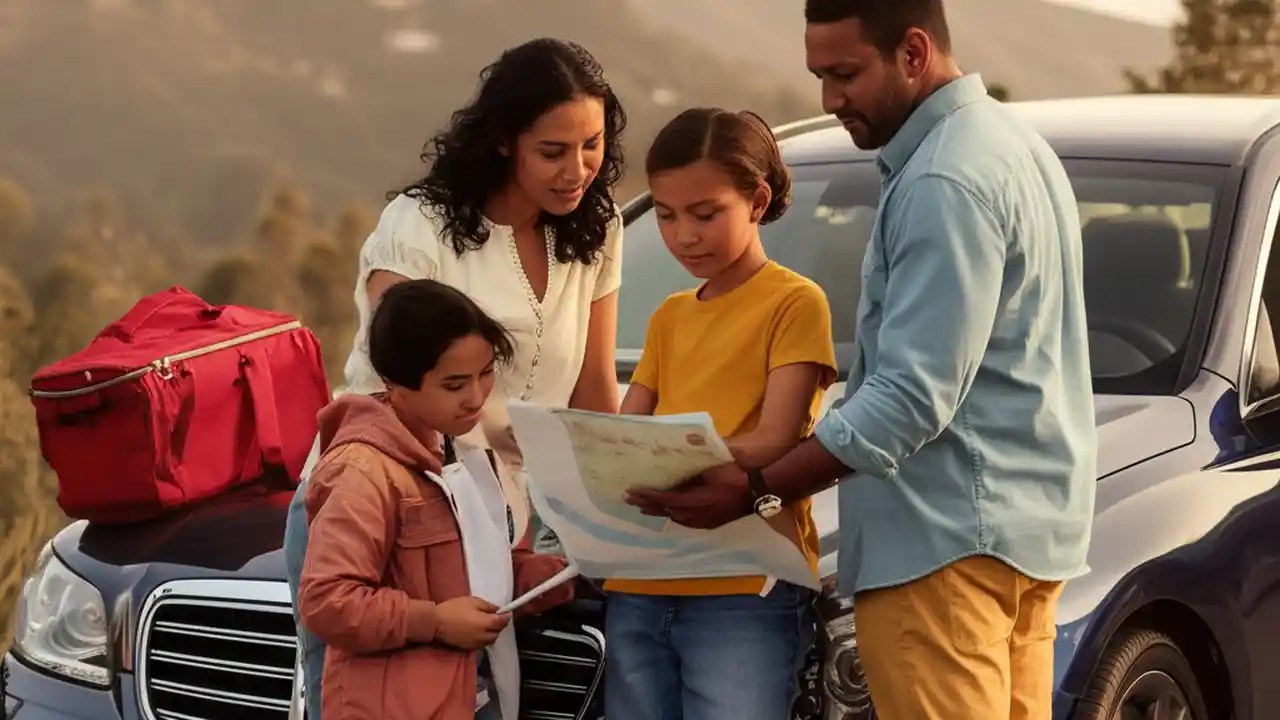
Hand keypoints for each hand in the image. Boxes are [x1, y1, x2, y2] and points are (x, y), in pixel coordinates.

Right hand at [434, 596, 509, 649]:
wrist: (436, 623)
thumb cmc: (454, 609)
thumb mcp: (473, 601)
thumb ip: (489, 606)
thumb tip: (499, 610)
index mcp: (486, 623)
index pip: (502, 622)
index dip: (506, 617)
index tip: (507, 612)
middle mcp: (484, 636)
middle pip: (498, 632)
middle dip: (499, 625)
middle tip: (495, 617)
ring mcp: (476, 644)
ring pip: (491, 640)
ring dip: (492, 633)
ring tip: (485, 624)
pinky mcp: (469, 648)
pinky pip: (482, 644)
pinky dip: (483, 638)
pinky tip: (477, 631)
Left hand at [625, 463, 753, 528]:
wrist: (756, 493)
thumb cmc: (735, 477)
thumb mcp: (714, 465)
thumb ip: (698, 457)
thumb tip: (686, 441)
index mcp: (695, 501)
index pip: (665, 499)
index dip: (648, 496)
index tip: (632, 492)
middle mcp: (695, 515)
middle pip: (665, 511)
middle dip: (647, 505)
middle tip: (629, 499)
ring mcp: (702, 522)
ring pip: (674, 518)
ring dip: (658, 512)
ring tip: (643, 507)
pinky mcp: (708, 524)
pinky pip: (685, 522)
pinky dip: (673, 516)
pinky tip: (669, 512)